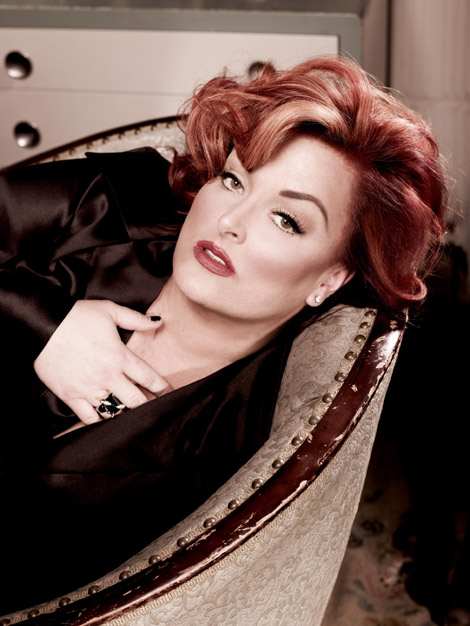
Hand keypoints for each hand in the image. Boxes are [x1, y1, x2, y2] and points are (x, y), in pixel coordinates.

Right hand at [34, 300, 170, 424]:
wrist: (43, 324)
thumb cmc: (77, 316)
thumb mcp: (110, 310)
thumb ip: (136, 319)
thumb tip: (158, 321)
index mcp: (120, 356)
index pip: (148, 377)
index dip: (162, 387)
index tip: (168, 392)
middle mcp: (108, 376)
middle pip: (136, 400)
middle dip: (146, 403)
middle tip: (151, 406)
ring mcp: (89, 388)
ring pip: (113, 411)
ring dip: (122, 411)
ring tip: (126, 411)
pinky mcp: (71, 395)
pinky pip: (88, 417)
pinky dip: (97, 419)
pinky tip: (102, 416)